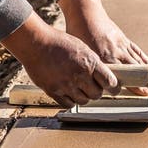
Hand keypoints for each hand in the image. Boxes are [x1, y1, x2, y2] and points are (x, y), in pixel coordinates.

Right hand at [1, 12, 118, 106]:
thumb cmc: (59, 42)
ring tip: (79, 88)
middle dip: (96, 91)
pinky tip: (69, 92)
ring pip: (84, 101)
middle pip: (97, 94)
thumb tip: (104, 77)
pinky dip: (71, 100)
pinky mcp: (54, 91)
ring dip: (83, 96)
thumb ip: (93, 63)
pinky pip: (68, 104)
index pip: (109, 82)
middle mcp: (79, 75)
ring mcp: (66, 85)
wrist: (35, 42)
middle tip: (92, 87)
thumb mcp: (82, 48)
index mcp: (89, 62)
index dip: (111, 86)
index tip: (111, 87)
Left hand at [58, 0, 147, 95]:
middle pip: (137, 70)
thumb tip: (97, 87)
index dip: (134, 84)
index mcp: (104, 56)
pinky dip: (147, 63)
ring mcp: (122, 45)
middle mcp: (116, 51)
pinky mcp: (124, 40)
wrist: (85, 13)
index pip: (123, 74)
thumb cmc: (79, 34)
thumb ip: (93, 70)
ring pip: (140, 63)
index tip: (144, 92)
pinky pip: (138, 53)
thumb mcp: (82, 54)